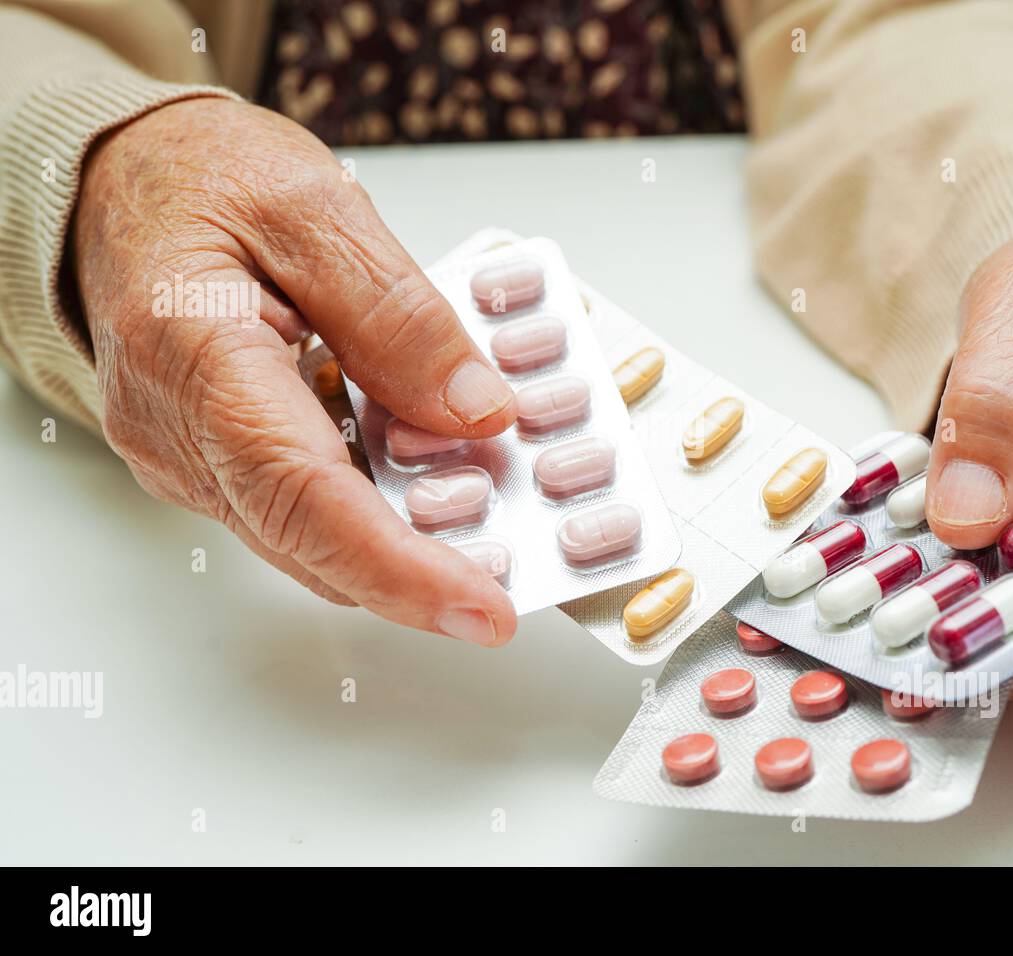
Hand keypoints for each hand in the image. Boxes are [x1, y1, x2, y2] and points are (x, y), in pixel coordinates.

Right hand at [74, 98, 518, 645]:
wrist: (121, 184)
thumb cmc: (196, 178)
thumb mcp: (314, 208)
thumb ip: (398, 315)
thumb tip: (476, 412)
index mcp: (192, 357)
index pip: (300, 495)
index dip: (400, 568)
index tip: (486, 609)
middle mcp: (178, 433)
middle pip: (310, 540)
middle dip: (424, 569)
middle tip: (525, 564)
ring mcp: (191, 461)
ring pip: (312, 538)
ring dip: (408, 537)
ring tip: (499, 508)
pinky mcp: (217, 466)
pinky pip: (305, 508)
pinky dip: (378, 503)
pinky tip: (439, 472)